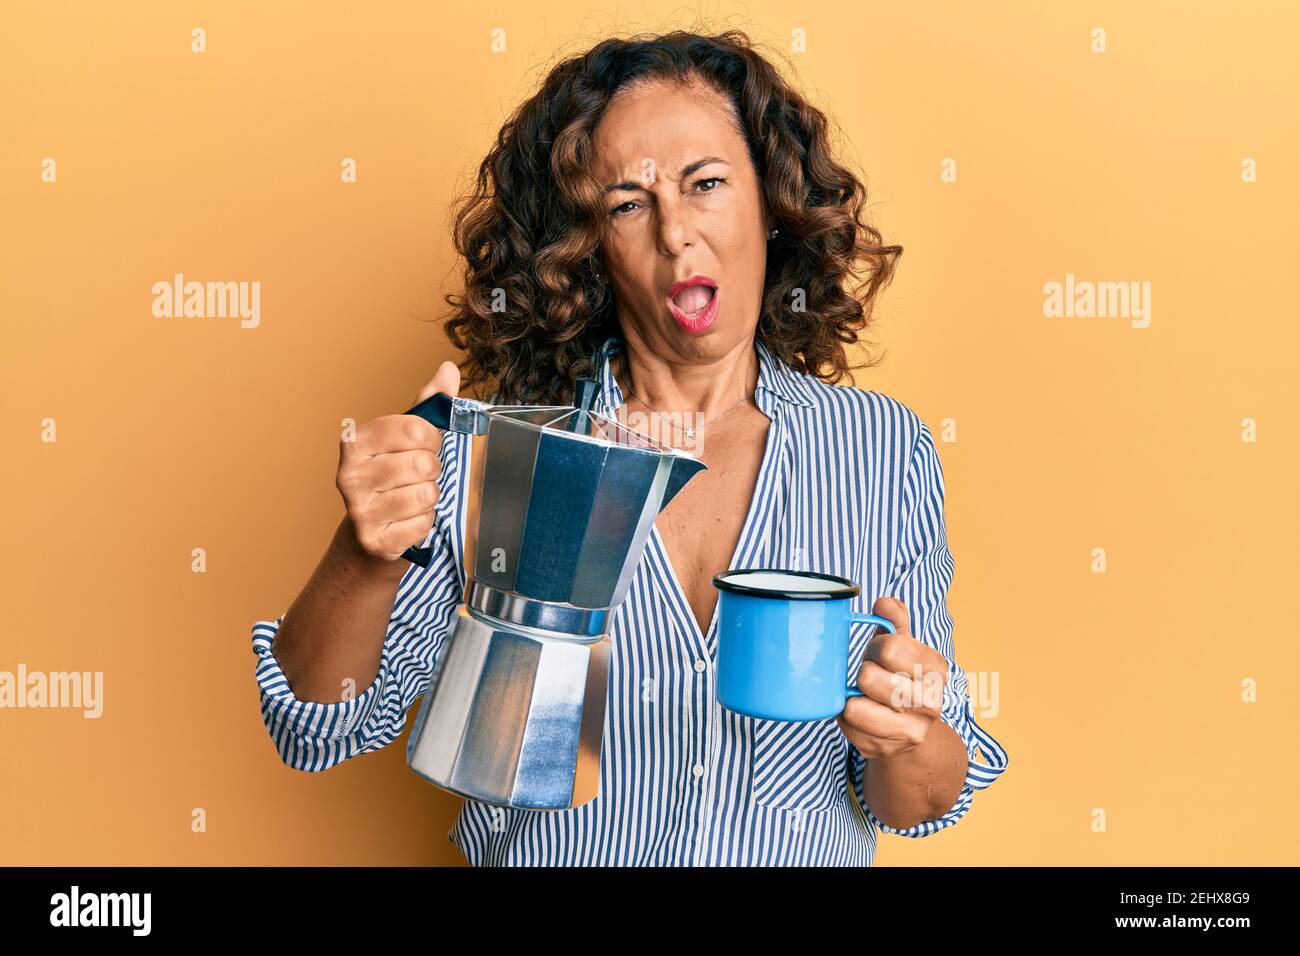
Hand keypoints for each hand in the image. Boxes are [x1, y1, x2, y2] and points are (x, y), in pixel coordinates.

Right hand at [335, 359, 460, 563]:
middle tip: (420, 476)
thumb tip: (448, 369)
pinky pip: (423, 524)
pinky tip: (409, 520)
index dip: (432, 438)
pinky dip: (425, 523)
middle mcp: (349, 475)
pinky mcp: (375, 540)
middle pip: (423, 463)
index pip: (415, 428)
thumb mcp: (406, 439)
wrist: (370, 535)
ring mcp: (359, 510)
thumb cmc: (393, 477)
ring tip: (414, 497)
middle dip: (432, 470)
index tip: (426, 445)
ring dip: (431, 497)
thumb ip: (428, 404)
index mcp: (356, 442)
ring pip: (426, 494)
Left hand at [835, 595, 948, 759]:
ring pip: (854, 707)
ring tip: (864, 696)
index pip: (890, 649)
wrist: (909, 729)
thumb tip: (883, 602)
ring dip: (851, 697)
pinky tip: (861, 714)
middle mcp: (931, 704)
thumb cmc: (899, 676)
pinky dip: (846, 717)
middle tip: (871, 677)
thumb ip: (894, 619)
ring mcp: (909, 732)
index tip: (881, 653)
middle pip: (868, 678)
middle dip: (863, 672)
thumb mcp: (901, 645)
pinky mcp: (884, 750)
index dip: (877, 647)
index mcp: (937, 671)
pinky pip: (845, 725)